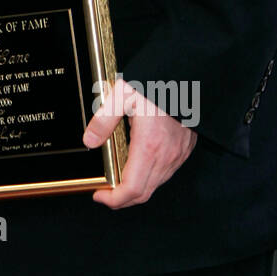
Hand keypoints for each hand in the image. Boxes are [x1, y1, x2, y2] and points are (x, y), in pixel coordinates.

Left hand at [83, 78, 196, 209]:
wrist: (187, 75)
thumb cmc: (157, 83)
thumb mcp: (123, 95)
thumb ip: (103, 120)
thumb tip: (89, 141)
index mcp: (149, 146)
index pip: (131, 189)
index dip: (113, 200)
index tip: (99, 196)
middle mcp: (166, 156)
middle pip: (143, 194)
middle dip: (122, 200)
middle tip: (105, 194)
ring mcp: (178, 154)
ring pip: (156, 185)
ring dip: (137, 189)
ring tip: (118, 180)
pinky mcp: (185, 149)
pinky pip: (167, 173)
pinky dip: (151, 178)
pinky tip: (138, 166)